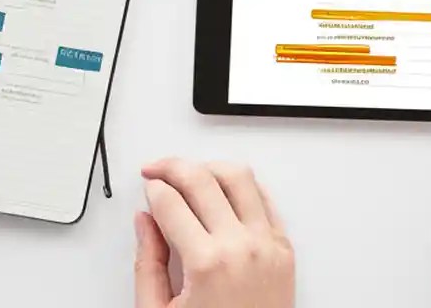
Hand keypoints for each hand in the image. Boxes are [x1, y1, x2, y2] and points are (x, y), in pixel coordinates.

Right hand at [134, 158, 293, 307]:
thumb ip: (148, 262)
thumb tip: (145, 221)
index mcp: (206, 263)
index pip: (170, 202)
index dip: (152, 189)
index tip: (147, 188)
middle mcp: (241, 247)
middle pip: (201, 179)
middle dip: (172, 167)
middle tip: (158, 170)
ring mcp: (268, 245)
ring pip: (239, 177)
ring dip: (209, 168)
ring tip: (191, 174)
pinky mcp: (285, 249)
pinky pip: (266, 199)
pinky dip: (243, 187)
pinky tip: (225, 189)